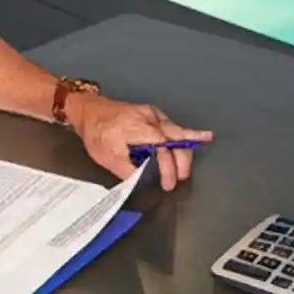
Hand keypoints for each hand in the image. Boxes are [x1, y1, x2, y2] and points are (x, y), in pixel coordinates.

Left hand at [69, 94, 213, 190]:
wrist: (89, 110)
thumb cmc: (96, 133)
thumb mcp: (106, 157)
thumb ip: (128, 170)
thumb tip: (146, 182)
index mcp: (136, 127)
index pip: (161, 147)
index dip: (168, 167)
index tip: (167, 184)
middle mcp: (149, 118)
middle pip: (175, 140)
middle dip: (180, 162)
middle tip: (178, 181)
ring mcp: (154, 114)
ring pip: (178, 133)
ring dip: (184, 153)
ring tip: (185, 171)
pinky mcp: (155, 114)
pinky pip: (174, 128)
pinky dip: (186, 137)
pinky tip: (204, 137)